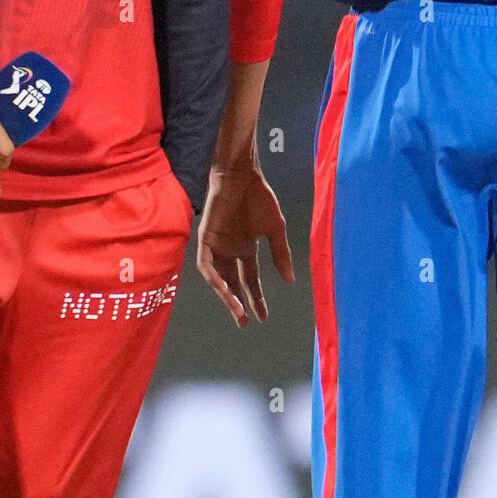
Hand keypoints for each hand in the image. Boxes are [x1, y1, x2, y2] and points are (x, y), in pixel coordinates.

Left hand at [197, 147, 293, 327]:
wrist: (243, 175)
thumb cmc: (259, 197)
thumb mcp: (275, 229)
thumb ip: (280, 254)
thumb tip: (291, 281)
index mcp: (246, 248)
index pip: (250, 279)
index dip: (256, 298)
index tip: (264, 316)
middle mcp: (230, 250)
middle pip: (232, 284)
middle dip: (237, 304)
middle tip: (245, 322)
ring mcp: (217, 245)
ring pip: (217, 278)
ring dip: (226, 295)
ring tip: (238, 311)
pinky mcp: (206, 238)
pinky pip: (206, 264)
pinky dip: (214, 278)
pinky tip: (224, 289)